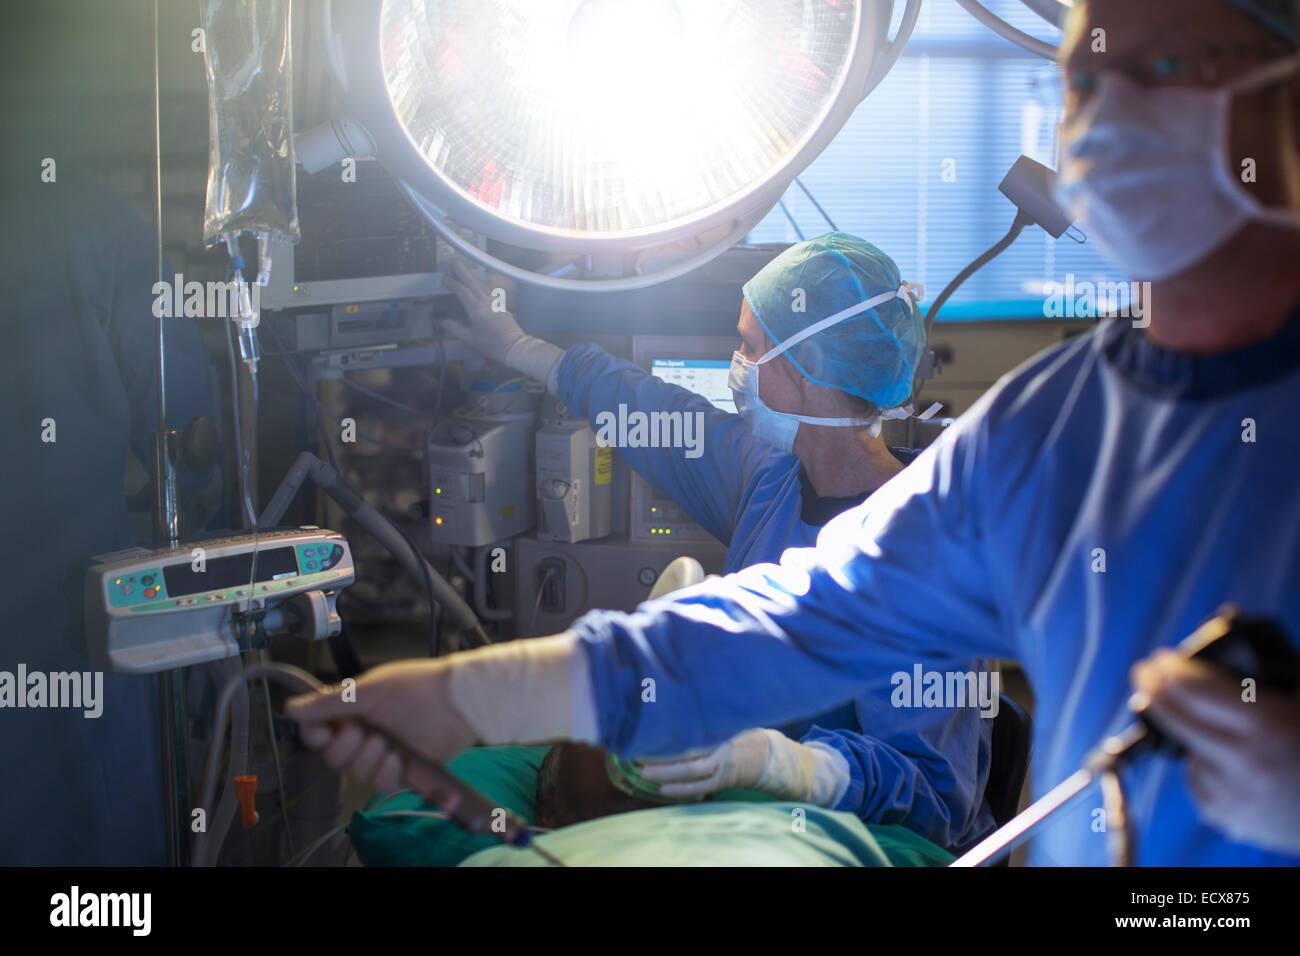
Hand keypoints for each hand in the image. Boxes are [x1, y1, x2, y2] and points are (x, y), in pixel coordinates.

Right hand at [286, 659, 476, 795]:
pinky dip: (387, 773)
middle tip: (363, 732)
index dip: (315, 736)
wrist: (456, 701)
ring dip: (368, 760)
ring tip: (387, 744)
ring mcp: (382, 752)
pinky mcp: (403, 769)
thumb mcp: (369, 691)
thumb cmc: (414, 688)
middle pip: (333, 758)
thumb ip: (329, 703)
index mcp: (352, 712)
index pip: (317, 732)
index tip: (324, 731)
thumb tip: (289, 708)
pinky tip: (397, 760)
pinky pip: (382, 783)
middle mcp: (363, 734)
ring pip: (356, 773)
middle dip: (345, 748)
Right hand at [440, 259, 524, 363]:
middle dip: (463, 272)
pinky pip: (489, 293)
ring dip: (473, 278)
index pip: (462, 291)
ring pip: (483, 286)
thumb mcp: (470, 339)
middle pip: (473, 283)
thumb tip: (443, 322)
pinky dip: (482, 287)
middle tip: (456, 263)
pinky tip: (481, 289)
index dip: (452, 283)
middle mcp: (486, 302)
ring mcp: (496, 303)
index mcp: (476, 309)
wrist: (514, 347)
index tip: (444, 277)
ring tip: (467, 273)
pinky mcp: (502, 307)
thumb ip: (455, 329)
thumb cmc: (491, 345)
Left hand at [637, 729, 773, 797]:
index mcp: (720, 735)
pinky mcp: (719, 783)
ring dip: (665, 776)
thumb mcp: (728, 720)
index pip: (694, 738)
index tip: (652, 733)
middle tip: (638, 757)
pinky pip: (698, 790)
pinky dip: (680, 791)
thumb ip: (708, 716)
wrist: (766, 756)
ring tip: (643, 773)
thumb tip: (680, 700)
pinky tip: (662, 790)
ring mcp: (719, 771)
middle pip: (688, 760)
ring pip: (690, 776)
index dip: (672, 739)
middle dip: (662, 761)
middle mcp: (719, 754)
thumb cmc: (742, 732)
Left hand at [1131, 649, 1299, 854]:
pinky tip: (1216, 754)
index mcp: (1269, 724)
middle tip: (1145, 672)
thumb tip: (1221, 624)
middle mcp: (1246, 760)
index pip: (1195, 688)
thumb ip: (1268, 660)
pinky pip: (1195, 778)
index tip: (1159, 658)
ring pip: (1183, 747)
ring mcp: (1234, 792)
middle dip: (1153, 687)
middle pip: (1174, 716)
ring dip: (1181, 727)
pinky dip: (1199, 761)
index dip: (1170, 669)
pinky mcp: (1227, 815)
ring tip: (1193, 715)